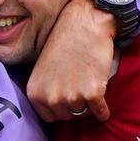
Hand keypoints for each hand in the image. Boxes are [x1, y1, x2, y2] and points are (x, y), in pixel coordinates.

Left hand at [25, 0, 114, 122]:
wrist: (86, 24)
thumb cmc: (65, 42)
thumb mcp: (42, 68)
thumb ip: (46, 90)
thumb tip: (56, 109)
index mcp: (35, 92)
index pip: (49, 117)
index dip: (60, 108)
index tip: (67, 98)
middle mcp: (51, 97)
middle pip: (67, 116)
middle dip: (75, 106)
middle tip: (80, 87)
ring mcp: (71, 96)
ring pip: (83, 113)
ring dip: (89, 104)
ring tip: (89, 86)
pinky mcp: (92, 93)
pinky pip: (101, 113)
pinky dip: (103, 111)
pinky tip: (103, 107)